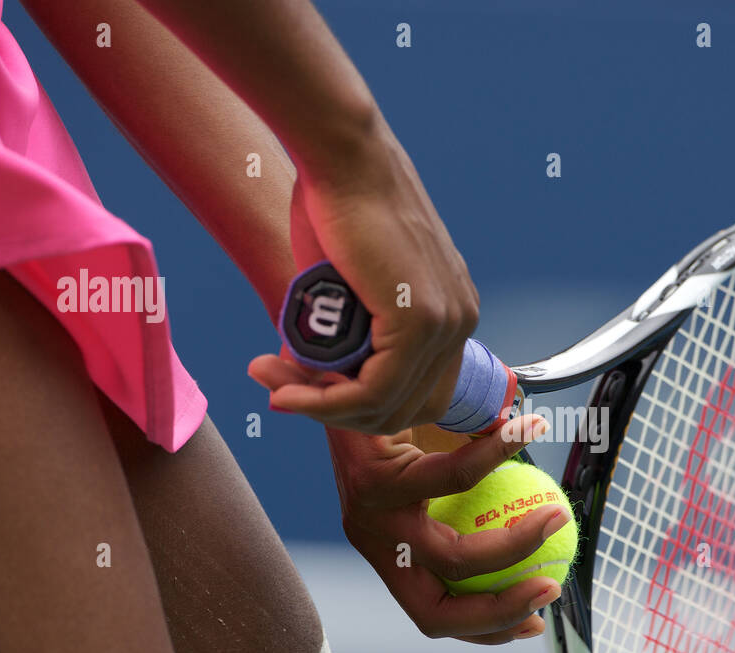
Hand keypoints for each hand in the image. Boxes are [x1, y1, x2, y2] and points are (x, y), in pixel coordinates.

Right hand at [249, 112, 477, 433]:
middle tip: (280, 393)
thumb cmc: (337, 205)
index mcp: (451, 312)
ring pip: (387, 406)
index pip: (417, 393)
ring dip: (323, 409)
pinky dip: (328, 403)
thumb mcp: (344, 286)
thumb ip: (343, 336)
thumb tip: (313, 381)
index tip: (303, 391)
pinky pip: (375, 391)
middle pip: (406, 409)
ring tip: (275, 389)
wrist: (343, 157)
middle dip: (337, 414)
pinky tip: (290, 393)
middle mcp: (459, 320)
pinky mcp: (420, 321)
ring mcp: (446, 322)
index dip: (358, 406)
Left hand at [326, 414, 566, 644]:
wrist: (345, 365)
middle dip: (500, 614)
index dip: (487, 630)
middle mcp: (375, 544)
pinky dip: (499, 460)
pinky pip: (454, 479)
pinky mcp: (371, 480)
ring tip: (556, 516)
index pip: (435, 614)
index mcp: (391, 553)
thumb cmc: (403, 416)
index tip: (535, 620)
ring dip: (517, 544)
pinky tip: (529, 438)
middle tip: (551, 588)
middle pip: (435, 613)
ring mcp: (368, 516)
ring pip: (453, 556)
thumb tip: (550, 529)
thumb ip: (483, 498)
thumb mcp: (443, 469)